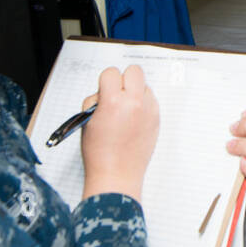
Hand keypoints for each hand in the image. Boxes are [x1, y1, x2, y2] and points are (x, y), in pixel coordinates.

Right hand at [80, 65, 158, 202]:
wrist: (116, 175)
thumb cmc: (99, 153)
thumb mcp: (88, 121)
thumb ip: (97, 101)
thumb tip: (105, 92)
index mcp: (113, 102)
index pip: (111, 73)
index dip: (105, 82)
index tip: (104, 92)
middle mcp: (134, 103)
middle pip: (134, 71)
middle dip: (124, 80)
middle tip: (117, 94)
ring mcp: (149, 111)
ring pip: (145, 85)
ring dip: (135, 92)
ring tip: (126, 110)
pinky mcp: (157, 120)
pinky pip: (151, 100)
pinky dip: (143, 104)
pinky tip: (134, 119)